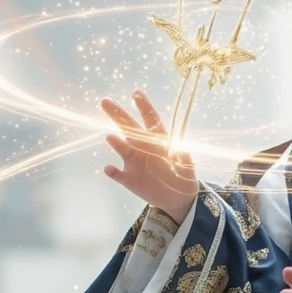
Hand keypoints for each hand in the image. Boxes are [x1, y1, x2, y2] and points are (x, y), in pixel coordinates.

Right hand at [101, 89, 197, 222]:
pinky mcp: (131, 180)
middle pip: (130, 129)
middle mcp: (143, 148)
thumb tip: (179, 147)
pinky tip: (108, 169)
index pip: (150, 120)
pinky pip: (119, 175)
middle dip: (118, 115)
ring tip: (110, 137)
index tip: (136, 93)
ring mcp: (135, 163)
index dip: (144, 106)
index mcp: (158, 141)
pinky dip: (114, 173)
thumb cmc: (183, 176)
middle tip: (105, 101)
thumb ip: (182, 156)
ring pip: (123, 149)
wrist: (178, 199)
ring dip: (117, 144)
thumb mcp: (186, 165)